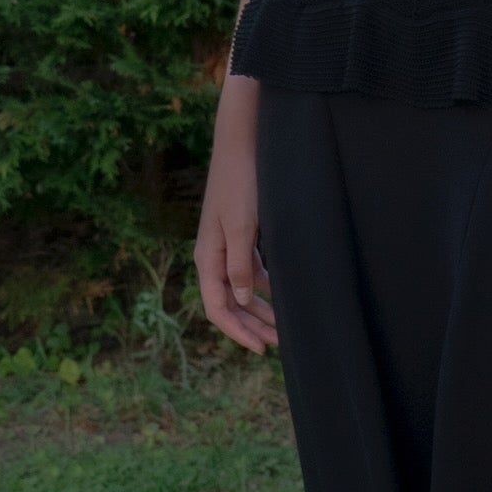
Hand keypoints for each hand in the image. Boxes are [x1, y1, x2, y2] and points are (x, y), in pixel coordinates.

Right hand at [195, 82, 274, 353]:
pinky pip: (249, 270)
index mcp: (207, 257)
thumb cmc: (241, 181)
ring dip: (259, 308)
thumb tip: (239, 300)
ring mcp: (227, 245)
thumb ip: (239, 265)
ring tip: (284, 326)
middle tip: (279, 344)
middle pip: (229, 303)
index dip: (238, 332)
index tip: (262, 349)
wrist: (244, 142)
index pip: (217, 308)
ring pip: (241, 288)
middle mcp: (213, 255)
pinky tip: (282, 292)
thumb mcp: (242, 226)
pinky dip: (263, 285)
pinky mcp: (241, 233)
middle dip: (252, 325)